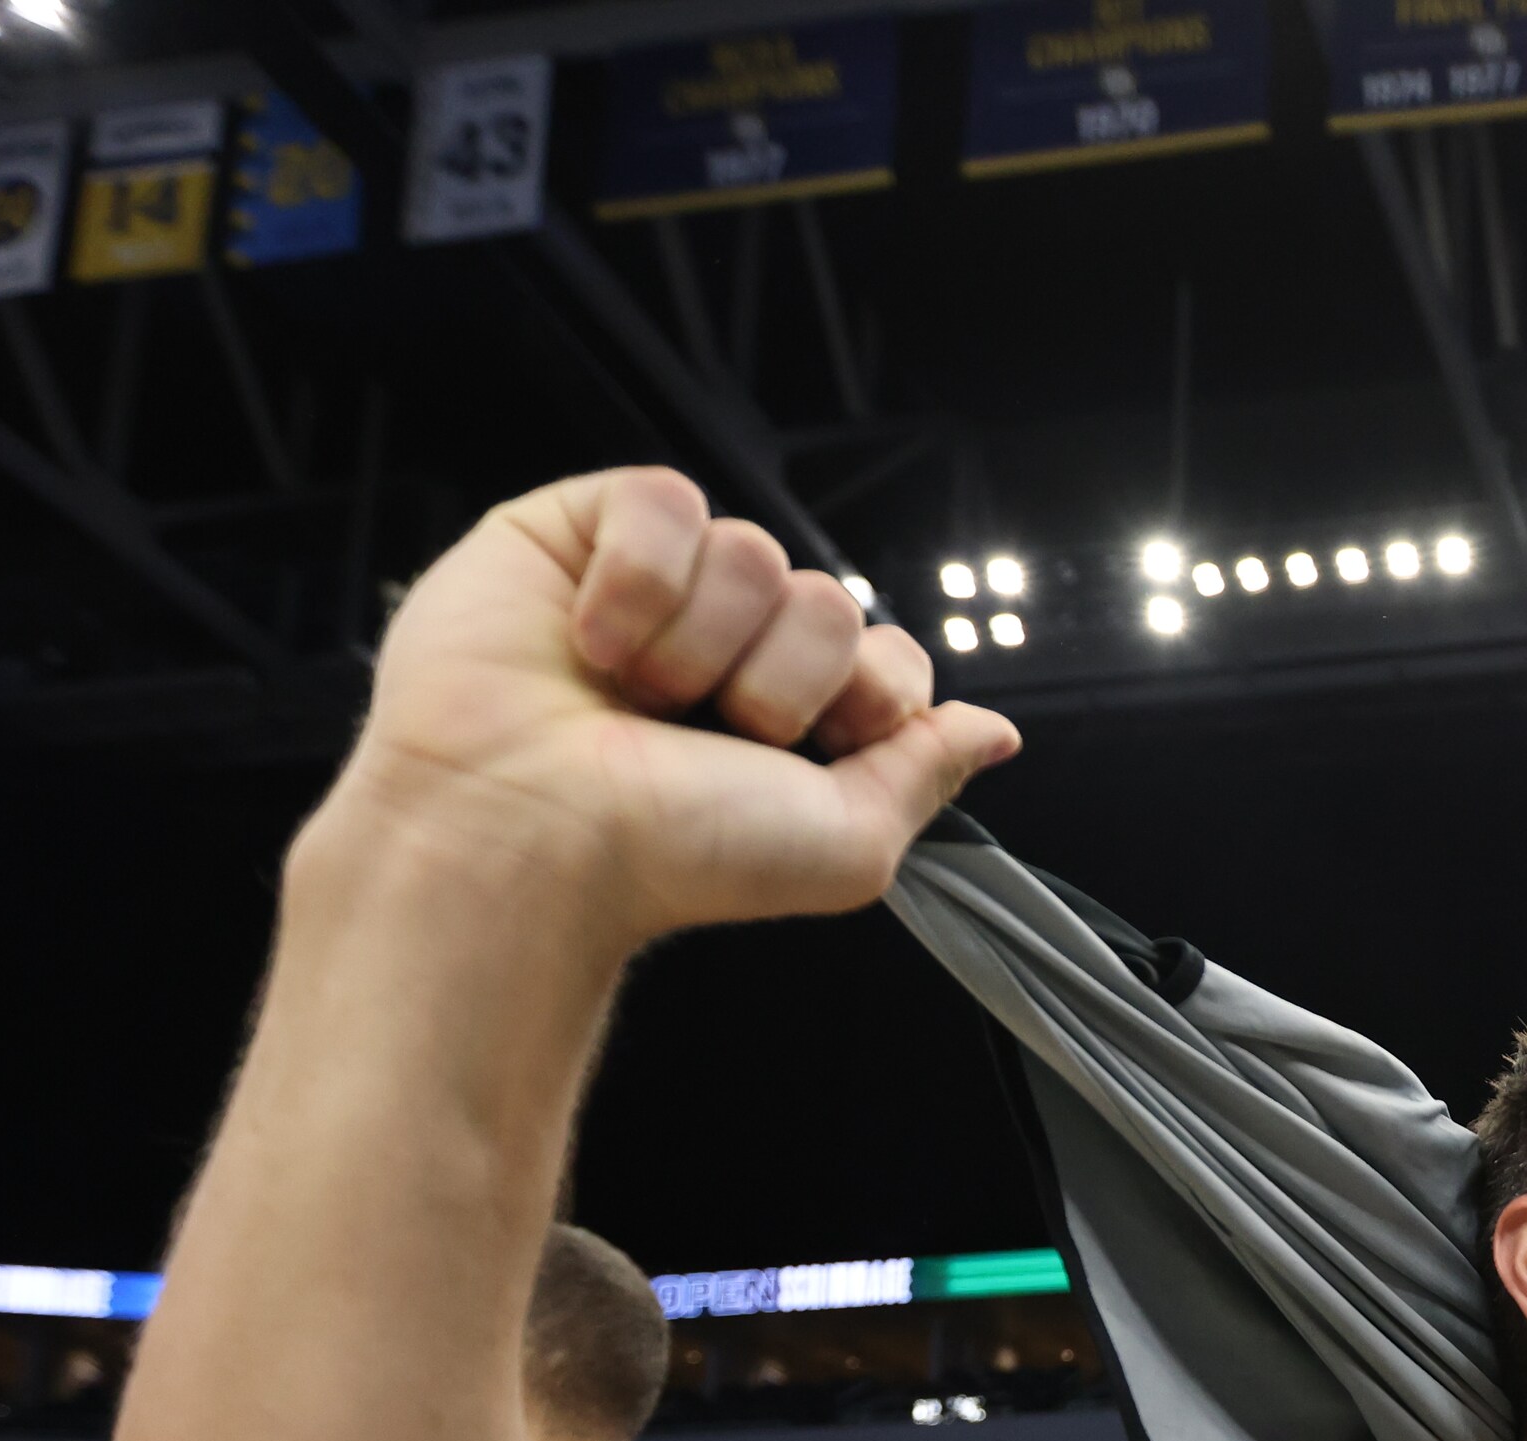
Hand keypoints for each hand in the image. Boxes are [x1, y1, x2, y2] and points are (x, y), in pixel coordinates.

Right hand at [324, 467, 1019, 954]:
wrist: (530, 833)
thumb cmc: (665, 853)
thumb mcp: (843, 843)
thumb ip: (924, 774)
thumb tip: (997, 730)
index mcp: (789, 722)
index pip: (886, 657)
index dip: (868, 696)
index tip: (809, 752)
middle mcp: (724, 651)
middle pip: (830, 602)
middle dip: (782, 679)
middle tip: (700, 732)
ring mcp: (653, 589)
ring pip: (755, 552)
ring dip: (705, 640)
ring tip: (632, 697)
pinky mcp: (578, 533)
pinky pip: (668, 501)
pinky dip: (641, 576)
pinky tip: (591, 638)